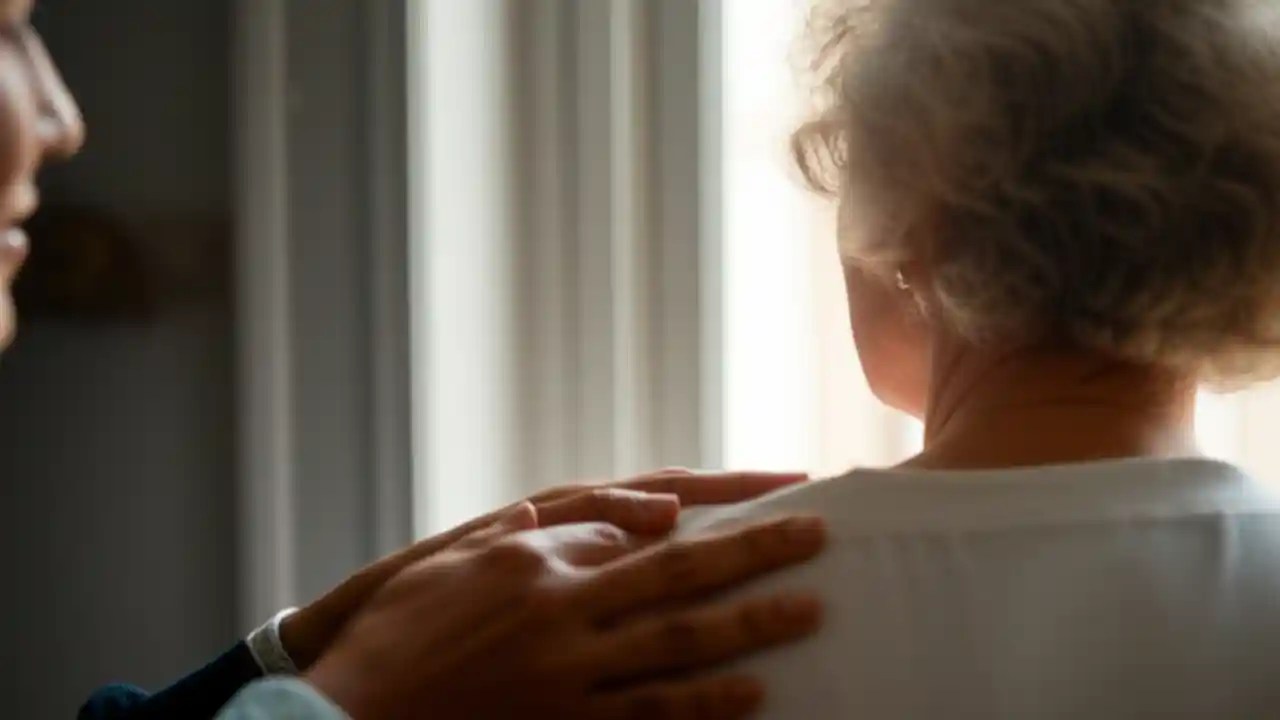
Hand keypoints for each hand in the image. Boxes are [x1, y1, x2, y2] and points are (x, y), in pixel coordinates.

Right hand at [307, 503, 826, 718]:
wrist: (356, 712)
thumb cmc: (404, 626)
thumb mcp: (466, 559)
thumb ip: (544, 537)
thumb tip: (621, 522)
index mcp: (539, 567)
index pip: (642, 537)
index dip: (712, 523)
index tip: (765, 509)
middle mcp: (565, 619)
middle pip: (680, 586)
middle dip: (753, 561)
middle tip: (816, 545)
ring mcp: (571, 681)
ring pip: (678, 654)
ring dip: (749, 633)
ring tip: (806, 615)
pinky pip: (650, 719)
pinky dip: (704, 708)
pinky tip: (750, 696)